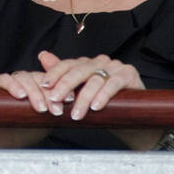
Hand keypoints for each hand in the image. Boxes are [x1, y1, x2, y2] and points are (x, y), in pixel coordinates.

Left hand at [0, 52, 154, 148]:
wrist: (132, 119)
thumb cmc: (102, 105)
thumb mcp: (80, 92)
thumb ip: (62, 75)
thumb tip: (42, 55)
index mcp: (87, 63)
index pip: (67, 64)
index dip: (55, 74)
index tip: (44, 86)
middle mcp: (101, 61)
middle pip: (79, 70)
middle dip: (65, 86)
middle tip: (55, 101)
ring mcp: (116, 66)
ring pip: (95, 80)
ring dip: (83, 98)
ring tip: (76, 114)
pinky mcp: (130, 75)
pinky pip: (114, 84)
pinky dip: (103, 96)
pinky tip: (95, 107)